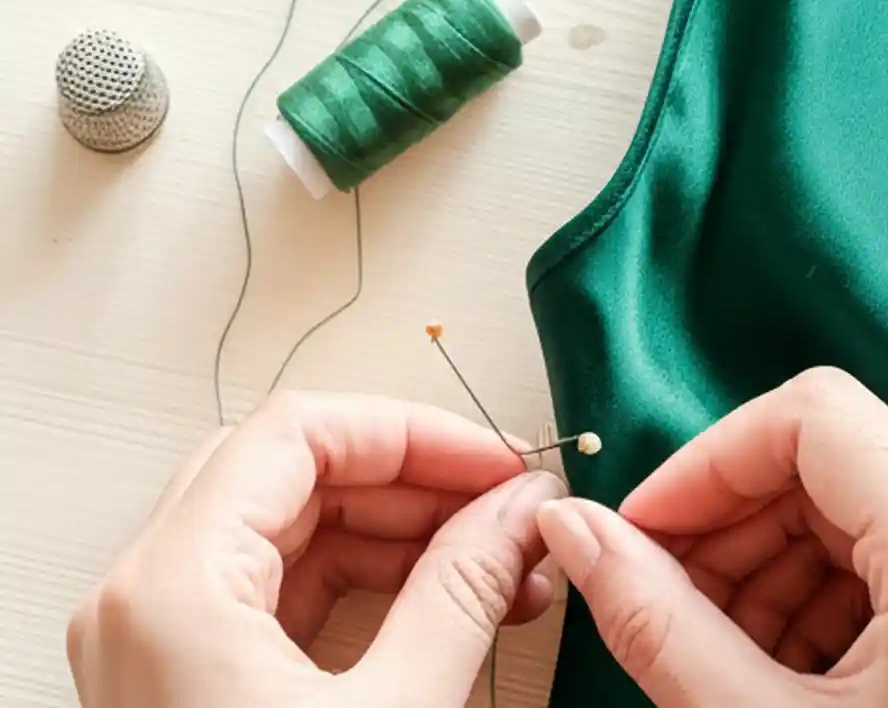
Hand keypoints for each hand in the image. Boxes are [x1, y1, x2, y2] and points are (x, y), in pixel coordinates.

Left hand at [67, 392, 565, 707]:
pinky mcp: (195, 673)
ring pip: (291, 528)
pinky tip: (450, 595)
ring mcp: (165, 637)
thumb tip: (520, 513)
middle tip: (504, 500)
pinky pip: (287, 588)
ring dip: (401, 531)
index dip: (411, 432)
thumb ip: (464, 591)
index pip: (295, 436)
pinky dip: (371, 580)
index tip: (496, 458)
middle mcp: (150, 599)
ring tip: (499, 557)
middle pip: (290, 473)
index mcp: (173, 590)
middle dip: (413, 478)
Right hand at [536, 367, 887, 706]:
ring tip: (726, 651)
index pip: (813, 418)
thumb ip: (656, 621)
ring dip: (777, 565)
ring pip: (873, 509)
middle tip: (668, 598)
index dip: (706, 464)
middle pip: (839, 464)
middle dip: (734, 526)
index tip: (648, 527)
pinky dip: (835, 595)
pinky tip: (792, 669)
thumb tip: (575, 530)